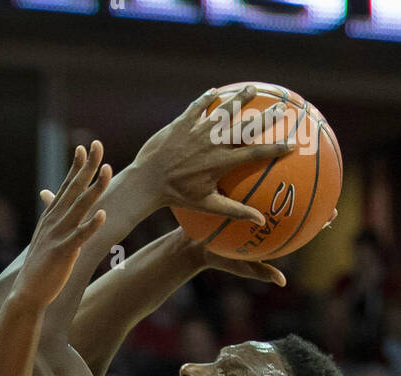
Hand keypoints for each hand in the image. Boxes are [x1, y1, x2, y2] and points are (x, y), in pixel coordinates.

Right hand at [13, 142, 109, 310]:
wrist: (27, 292)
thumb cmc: (39, 264)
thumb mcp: (43, 233)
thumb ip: (49, 211)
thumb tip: (46, 192)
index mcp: (51, 216)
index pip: (66, 186)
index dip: (76, 167)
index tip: (84, 147)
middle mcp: (54, 221)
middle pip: (74, 189)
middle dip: (87, 167)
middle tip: (98, 145)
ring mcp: (58, 235)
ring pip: (80, 207)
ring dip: (94, 188)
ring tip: (108, 170)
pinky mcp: (62, 252)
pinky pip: (79, 236)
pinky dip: (91, 225)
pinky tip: (102, 213)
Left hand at [132, 85, 295, 222]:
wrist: (147, 182)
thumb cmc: (177, 197)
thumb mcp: (207, 205)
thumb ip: (235, 211)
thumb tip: (260, 221)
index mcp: (221, 162)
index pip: (255, 153)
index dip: (275, 148)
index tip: (293, 144)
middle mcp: (213, 143)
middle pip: (245, 126)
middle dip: (265, 117)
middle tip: (282, 107)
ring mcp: (198, 130)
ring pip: (224, 110)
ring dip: (240, 99)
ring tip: (252, 89)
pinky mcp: (182, 122)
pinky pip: (198, 106)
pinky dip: (207, 98)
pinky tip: (215, 91)